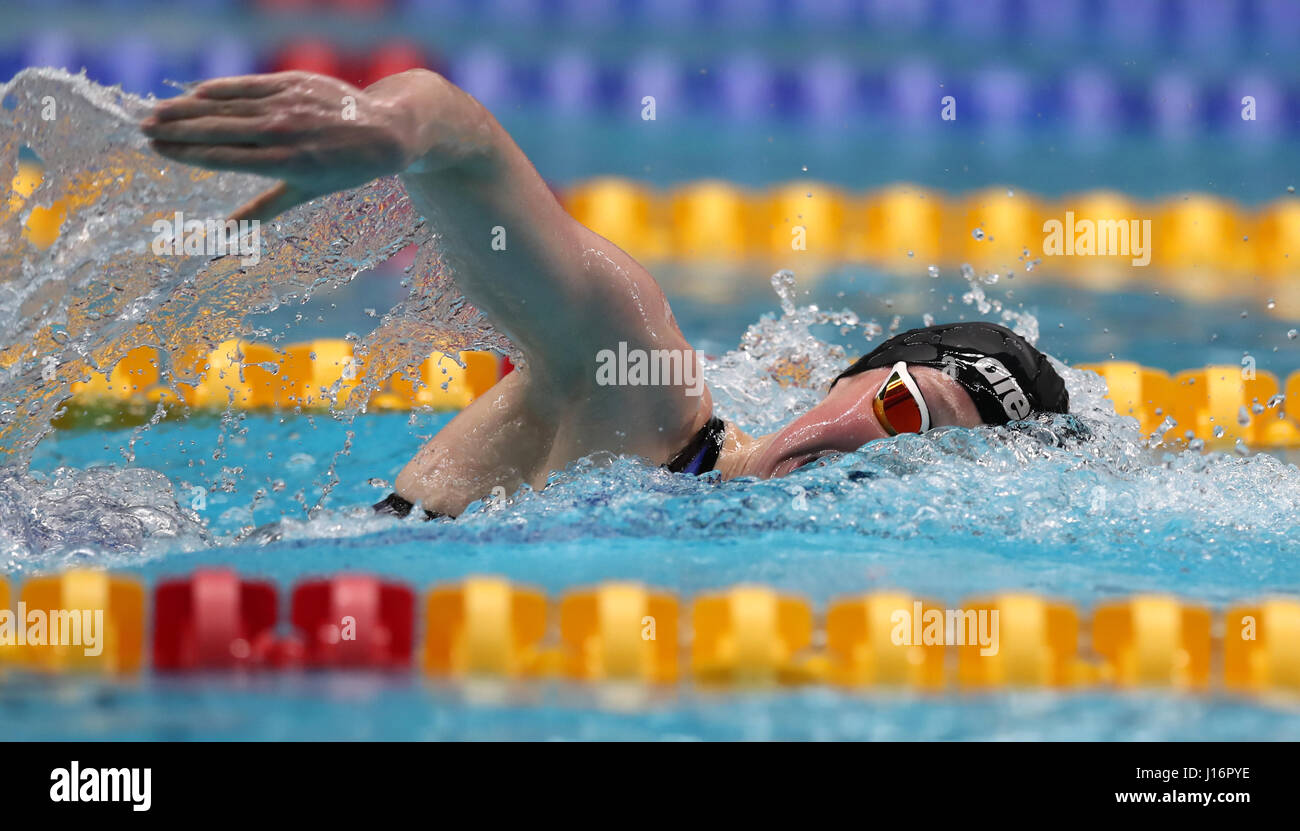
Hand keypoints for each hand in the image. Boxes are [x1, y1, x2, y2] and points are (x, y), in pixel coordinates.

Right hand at [141, 71, 414, 220]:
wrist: (384, 131)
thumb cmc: (342, 170)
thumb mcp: (303, 194)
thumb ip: (259, 212)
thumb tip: (222, 241)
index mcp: (287, 163)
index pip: (225, 157)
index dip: (188, 153)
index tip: (158, 150)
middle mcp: (286, 132)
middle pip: (219, 129)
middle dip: (178, 129)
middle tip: (144, 130)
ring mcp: (290, 104)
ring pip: (229, 105)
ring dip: (189, 108)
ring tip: (157, 112)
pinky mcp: (294, 82)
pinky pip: (249, 84)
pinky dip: (220, 89)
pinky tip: (193, 94)